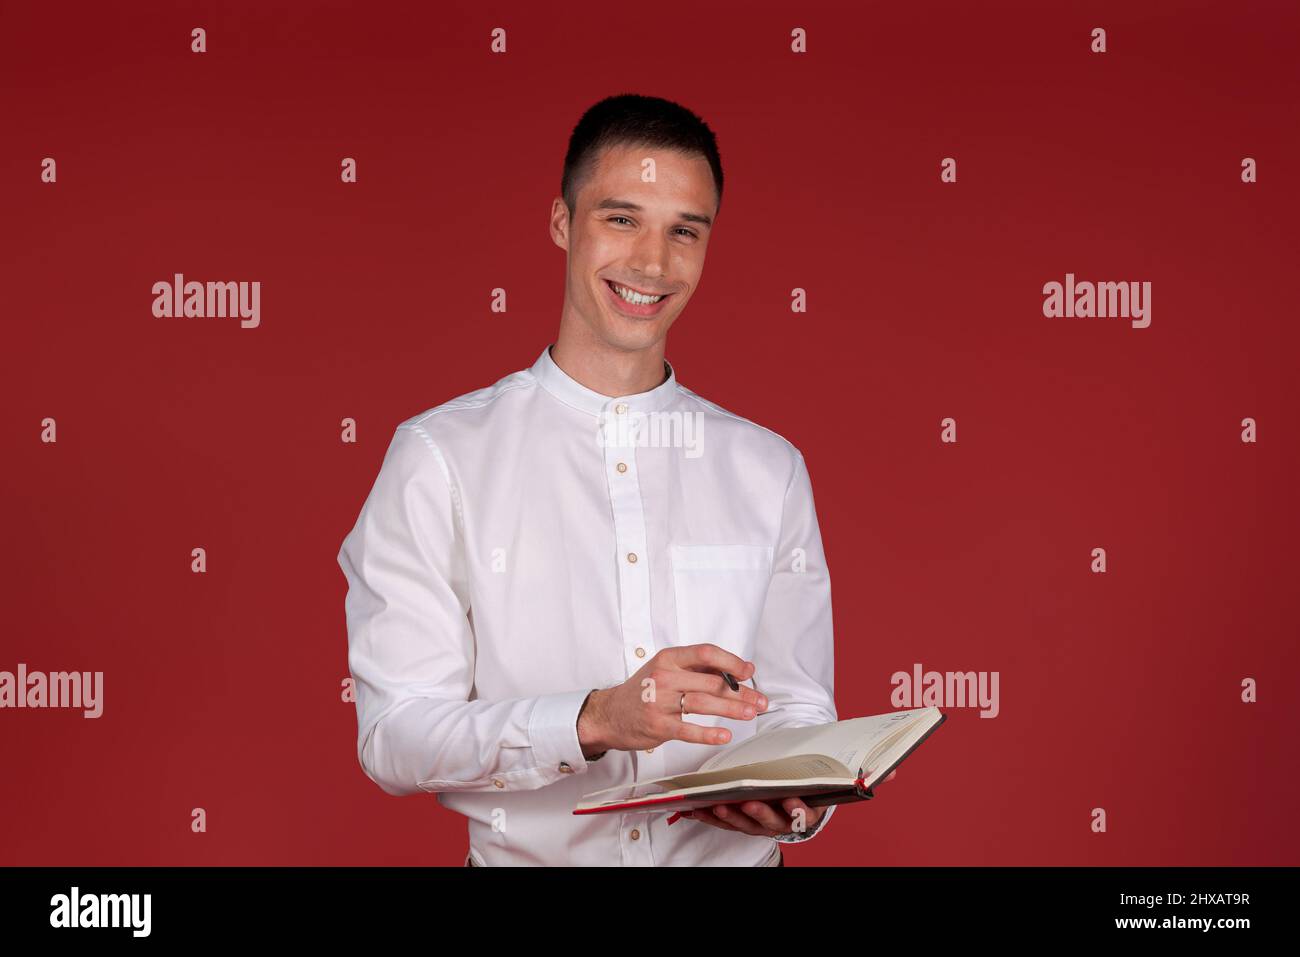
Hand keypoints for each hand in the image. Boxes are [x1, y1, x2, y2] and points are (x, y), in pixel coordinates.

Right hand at [577, 643, 767, 754]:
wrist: (609, 714)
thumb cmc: (642, 691)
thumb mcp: (665, 669)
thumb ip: (697, 668)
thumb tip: (737, 670)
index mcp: (669, 658)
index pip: (705, 653)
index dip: (731, 662)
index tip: (748, 672)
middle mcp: (664, 676)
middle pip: (711, 681)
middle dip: (741, 692)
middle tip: (760, 700)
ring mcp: (660, 701)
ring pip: (704, 703)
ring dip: (732, 709)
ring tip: (750, 714)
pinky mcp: (658, 725)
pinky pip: (688, 730)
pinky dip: (709, 734)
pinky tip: (725, 735)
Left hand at [687, 769, 897, 836]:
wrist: (796, 778)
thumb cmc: (817, 774)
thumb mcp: (841, 771)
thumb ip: (869, 773)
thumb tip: (894, 772)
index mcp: (809, 811)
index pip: (804, 816)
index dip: (797, 811)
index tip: (791, 801)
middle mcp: (783, 820)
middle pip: (770, 822)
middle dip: (759, 813)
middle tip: (749, 800)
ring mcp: (759, 820)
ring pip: (743, 823)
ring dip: (730, 815)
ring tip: (718, 802)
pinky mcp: (738, 816)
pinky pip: (722, 818)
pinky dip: (708, 813)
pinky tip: (695, 806)